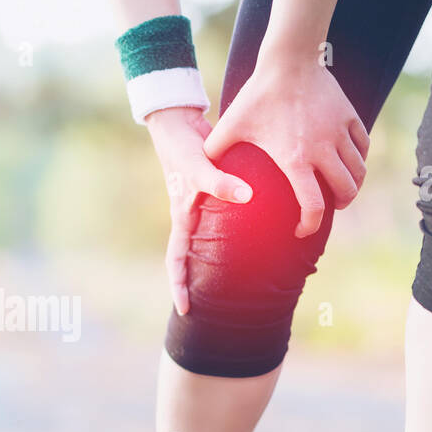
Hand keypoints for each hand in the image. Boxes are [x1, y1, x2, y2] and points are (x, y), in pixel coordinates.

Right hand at [146, 106, 253, 314]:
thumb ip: (220, 181)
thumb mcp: (198, 164)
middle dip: (199, 284)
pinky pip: (224, 222)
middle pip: (192, 258)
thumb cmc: (182, 145)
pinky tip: (255, 238)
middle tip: (215, 307)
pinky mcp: (213, 192)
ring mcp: (201, 206)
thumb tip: (247, 196)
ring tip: (239, 282)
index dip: (179, 287)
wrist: (178, 120)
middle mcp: (190, 216)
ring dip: (217, 262)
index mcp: (181, 217)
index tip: (186, 311)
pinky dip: (237, 233)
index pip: (176, 260)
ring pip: (208, 243)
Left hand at [203, 50, 367, 237]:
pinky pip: (363, 146)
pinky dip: (359, 159)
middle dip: (338, 206)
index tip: (301, 230)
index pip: (313, 206)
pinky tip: (349, 162)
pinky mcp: (350, 117)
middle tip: (327, 209)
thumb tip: (199, 170)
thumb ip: (214, 150)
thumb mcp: (231, 124)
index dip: (310, 225)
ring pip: (359, 171)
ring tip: (341, 189)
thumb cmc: (257, 95)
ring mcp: (340, 133)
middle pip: (346, 192)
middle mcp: (323, 150)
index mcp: (296, 159)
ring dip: (352, 185)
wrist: (289, 61)